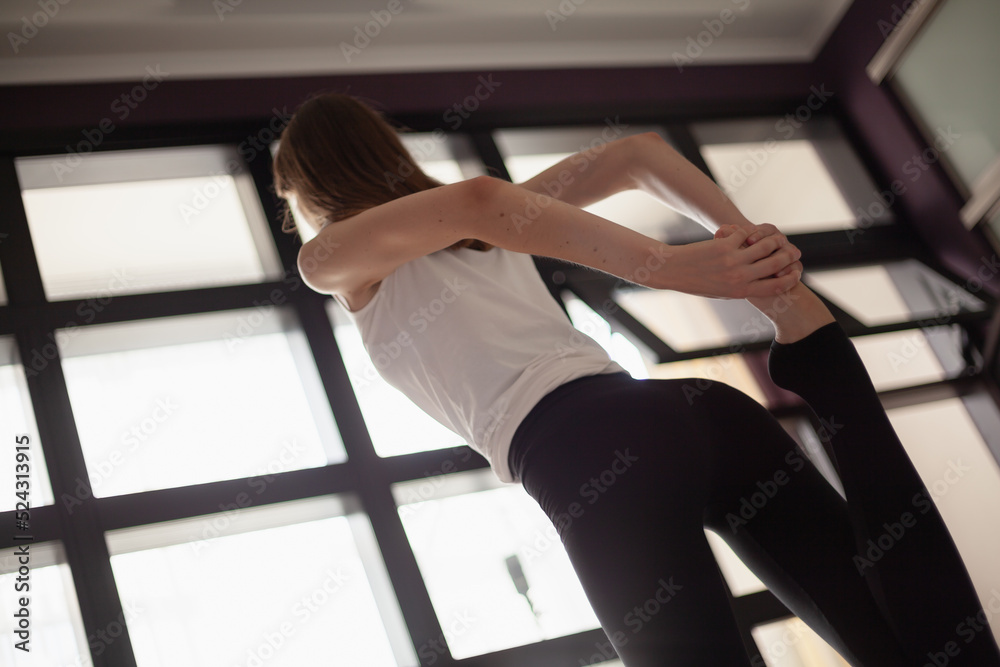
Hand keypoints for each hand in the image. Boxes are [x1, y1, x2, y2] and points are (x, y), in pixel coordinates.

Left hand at [667, 225, 801, 298]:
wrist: (674, 271)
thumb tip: (761, 284)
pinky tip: (751, 231)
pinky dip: (750, 231)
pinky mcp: (724, 246)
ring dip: (774, 239)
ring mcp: (732, 261)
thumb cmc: (698, 283)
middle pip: (776, 264)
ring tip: (777, 237)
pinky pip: (746, 235)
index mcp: (741, 292)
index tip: (796, 272)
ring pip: (765, 246)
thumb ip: (742, 288)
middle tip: (793, 249)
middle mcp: (739, 278)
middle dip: (788, 255)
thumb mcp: (722, 292)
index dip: (790, 279)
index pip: (776, 286)